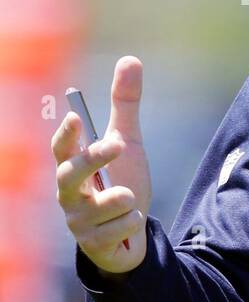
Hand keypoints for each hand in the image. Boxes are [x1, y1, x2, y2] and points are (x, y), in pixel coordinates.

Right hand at [52, 56, 152, 274]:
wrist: (131, 232)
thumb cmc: (121, 182)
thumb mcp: (129, 144)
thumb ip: (125, 105)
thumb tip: (130, 58)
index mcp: (73, 167)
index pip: (62, 149)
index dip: (66, 135)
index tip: (75, 117)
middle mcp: (68, 192)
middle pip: (71, 174)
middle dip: (94, 159)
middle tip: (118, 145)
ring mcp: (77, 220)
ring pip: (106, 203)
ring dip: (127, 198)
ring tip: (131, 198)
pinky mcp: (92, 243)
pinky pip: (120, 227)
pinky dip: (134, 220)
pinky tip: (131, 221)